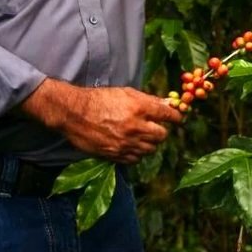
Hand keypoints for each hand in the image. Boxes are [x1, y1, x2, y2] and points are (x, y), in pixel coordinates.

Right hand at [20, 79, 182, 163]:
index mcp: (139, 108)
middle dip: (161, 131)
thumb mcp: (125, 93)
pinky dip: (137, 154)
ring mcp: (125, 143)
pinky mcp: (115, 155)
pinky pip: (136, 159)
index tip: (177, 117)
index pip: (168, 115)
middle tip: (156, 127)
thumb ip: (148, 100)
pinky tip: (131, 145)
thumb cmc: (99, 99)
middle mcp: (135, 127)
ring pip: (150, 149)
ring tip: (141, 136)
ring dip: (149, 143)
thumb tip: (168, 103)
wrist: (74, 113)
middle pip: (162, 135)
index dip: (176, 116)